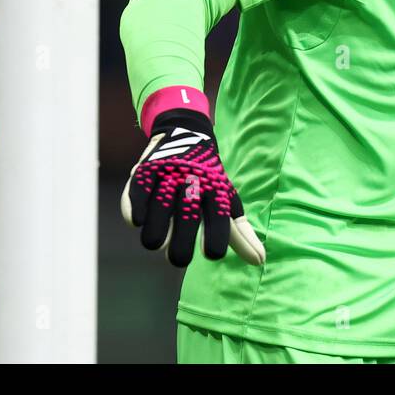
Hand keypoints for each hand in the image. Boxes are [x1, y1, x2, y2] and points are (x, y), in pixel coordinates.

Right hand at [120, 108, 265, 267]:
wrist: (187, 133)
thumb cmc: (208, 180)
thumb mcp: (226, 202)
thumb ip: (239, 234)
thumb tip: (260, 261)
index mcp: (217, 191)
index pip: (220, 218)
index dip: (215, 239)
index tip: (210, 254)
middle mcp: (194, 183)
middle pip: (187, 218)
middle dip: (180, 246)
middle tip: (178, 259)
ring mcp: (169, 175)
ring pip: (159, 209)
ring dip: (155, 232)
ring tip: (156, 242)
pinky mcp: (146, 170)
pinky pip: (137, 191)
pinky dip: (135, 209)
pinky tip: (137, 221)